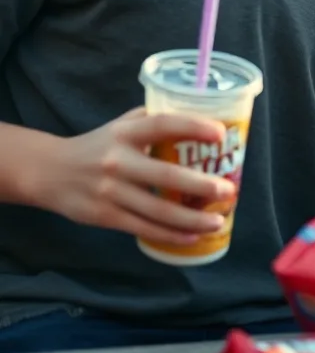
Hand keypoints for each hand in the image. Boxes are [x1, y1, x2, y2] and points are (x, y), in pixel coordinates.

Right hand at [30, 108, 237, 245]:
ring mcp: (111, 191)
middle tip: (228, 191)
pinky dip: (170, 234)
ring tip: (217, 221)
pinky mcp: (104, 216)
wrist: (48, 171)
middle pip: (165, 175)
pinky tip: (192, 236)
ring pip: (157, 210)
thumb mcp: (122, 123)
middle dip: (200, 186)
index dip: (193, 126)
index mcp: (127, 132)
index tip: (220, 133)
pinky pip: (143, 228)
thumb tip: (200, 116)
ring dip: (191, 219)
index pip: (163, 125)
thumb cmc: (98, 144)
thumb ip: (154, 119)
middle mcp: (119, 161)